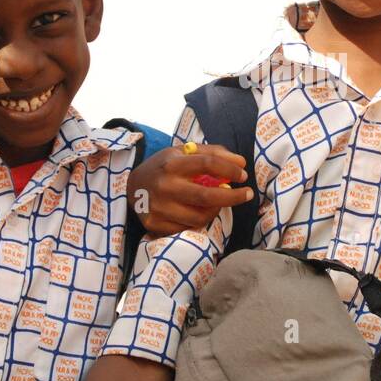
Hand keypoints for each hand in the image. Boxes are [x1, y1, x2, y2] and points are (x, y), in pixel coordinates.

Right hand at [127, 143, 253, 236]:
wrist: (132, 185)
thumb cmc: (165, 166)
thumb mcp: (184, 152)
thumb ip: (213, 153)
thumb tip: (241, 163)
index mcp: (172, 163)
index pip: (208, 164)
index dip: (230, 169)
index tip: (243, 175)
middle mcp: (165, 186)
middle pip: (208, 196)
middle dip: (234, 197)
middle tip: (248, 194)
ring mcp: (159, 208)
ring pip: (200, 217)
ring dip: (216, 210)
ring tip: (218, 202)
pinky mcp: (155, 224)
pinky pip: (188, 228)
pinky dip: (199, 221)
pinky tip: (199, 212)